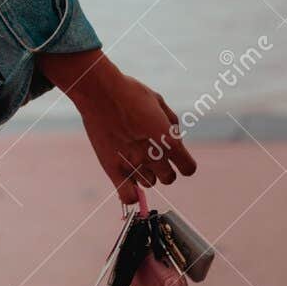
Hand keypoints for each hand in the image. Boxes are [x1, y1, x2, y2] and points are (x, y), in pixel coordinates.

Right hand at [39, 49, 195, 202]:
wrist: (98, 90)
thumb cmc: (128, 91)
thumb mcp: (158, 101)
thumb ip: (170, 122)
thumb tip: (174, 139)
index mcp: (167, 139)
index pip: (188, 168)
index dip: (185, 164)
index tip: (179, 159)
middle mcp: (152, 154)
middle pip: (169, 178)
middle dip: (165, 167)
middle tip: (153, 154)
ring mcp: (132, 163)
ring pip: (150, 182)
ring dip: (147, 173)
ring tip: (135, 157)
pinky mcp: (112, 168)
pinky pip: (128, 196)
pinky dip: (132, 194)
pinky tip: (130, 183)